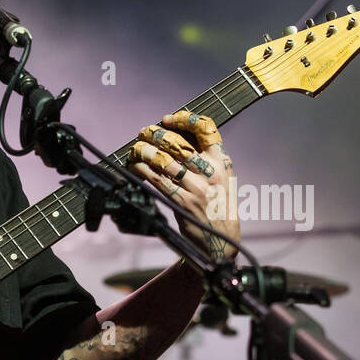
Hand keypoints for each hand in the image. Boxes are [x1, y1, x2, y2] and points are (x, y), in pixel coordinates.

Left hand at [127, 110, 240, 261]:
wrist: (221, 240)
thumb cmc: (219, 206)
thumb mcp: (223, 179)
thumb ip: (207, 159)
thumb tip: (177, 136)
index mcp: (222, 162)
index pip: (206, 128)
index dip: (184, 118)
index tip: (168, 119)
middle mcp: (211, 173)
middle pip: (179, 143)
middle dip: (156, 134)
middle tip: (144, 133)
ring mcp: (196, 188)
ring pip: (164, 160)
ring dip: (145, 151)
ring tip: (136, 149)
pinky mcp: (182, 203)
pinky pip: (158, 181)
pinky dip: (143, 170)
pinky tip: (135, 166)